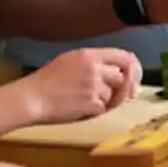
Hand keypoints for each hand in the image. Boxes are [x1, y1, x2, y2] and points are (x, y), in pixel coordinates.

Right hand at [15, 47, 142, 123]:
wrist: (32, 97)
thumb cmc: (47, 80)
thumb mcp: (71, 60)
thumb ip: (93, 62)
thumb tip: (116, 69)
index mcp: (90, 55)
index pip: (124, 56)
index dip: (133, 68)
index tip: (134, 77)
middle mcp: (95, 68)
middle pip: (122, 78)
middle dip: (120, 89)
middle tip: (116, 96)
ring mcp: (94, 86)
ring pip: (113, 96)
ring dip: (103, 101)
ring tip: (83, 101)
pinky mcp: (91, 104)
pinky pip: (103, 109)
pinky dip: (94, 111)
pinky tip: (79, 108)